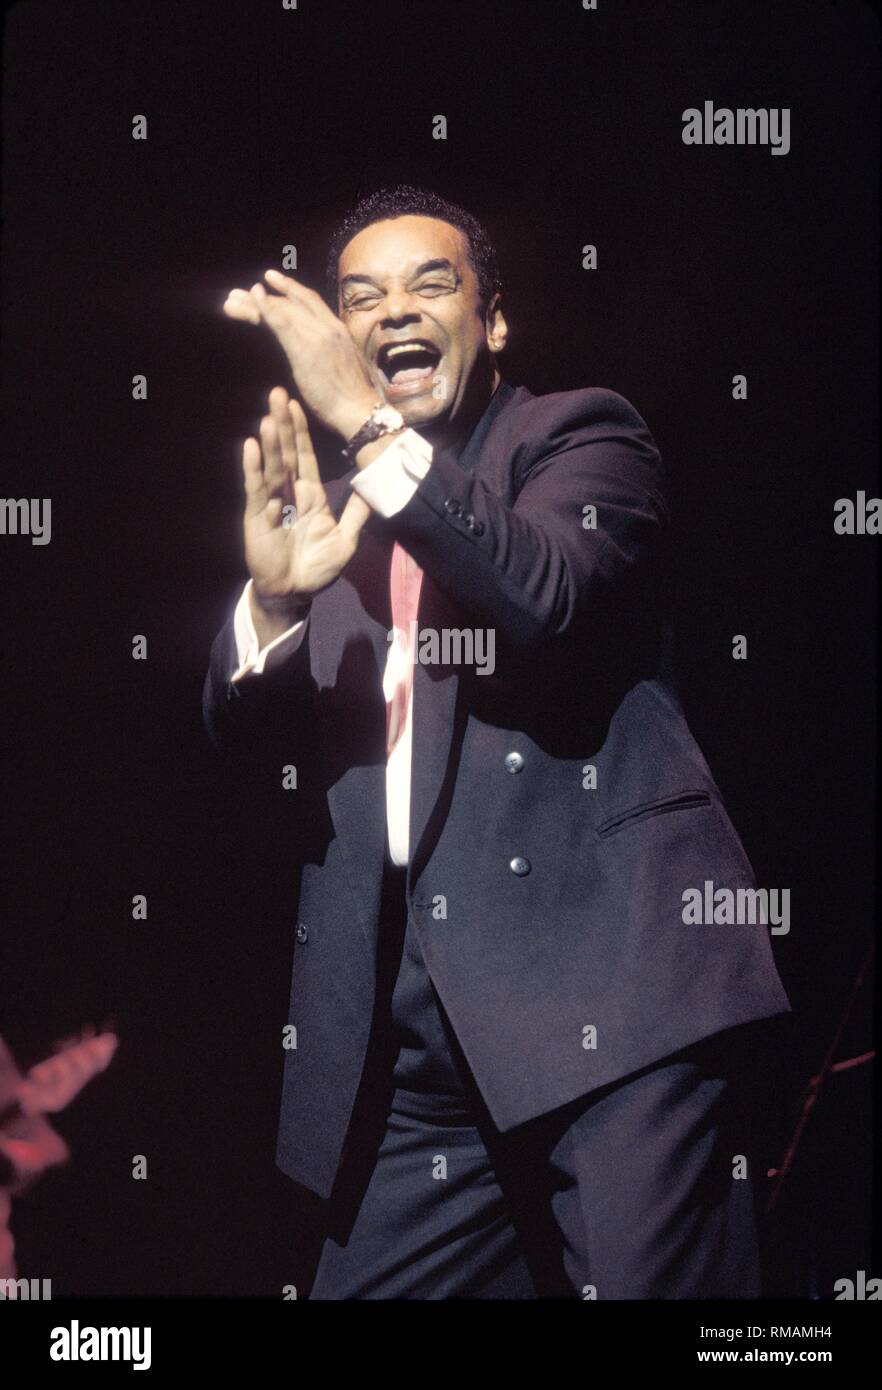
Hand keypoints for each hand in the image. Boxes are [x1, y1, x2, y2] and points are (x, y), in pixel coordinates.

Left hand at [224, 270, 377, 439]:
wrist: (359, 411)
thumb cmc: (353, 401)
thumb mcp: (345, 369)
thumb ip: (332, 356)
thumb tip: (320, 358)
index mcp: (339, 331)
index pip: (311, 302)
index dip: (290, 290)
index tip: (270, 282)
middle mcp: (329, 327)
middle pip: (293, 301)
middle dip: (266, 294)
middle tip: (240, 292)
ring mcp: (318, 335)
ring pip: (283, 309)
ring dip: (255, 302)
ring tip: (232, 299)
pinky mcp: (305, 348)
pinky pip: (282, 323)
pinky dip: (265, 308)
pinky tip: (252, 300)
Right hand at [243, 387, 370, 625]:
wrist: (295, 593)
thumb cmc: (318, 568)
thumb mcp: (346, 541)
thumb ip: (356, 514)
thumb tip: (373, 489)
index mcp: (311, 496)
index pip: (306, 457)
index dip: (301, 432)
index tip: (297, 404)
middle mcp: (289, 495)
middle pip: (286, 454)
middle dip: (283, 424)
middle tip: (278, 392)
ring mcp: (271, 504)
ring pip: (272, 468)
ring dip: (271, 442)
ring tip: (269, 415)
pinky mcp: (256, 519)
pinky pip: (255, 490)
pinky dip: (253, 469)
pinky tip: (251, 447)